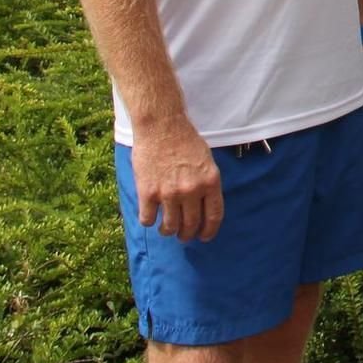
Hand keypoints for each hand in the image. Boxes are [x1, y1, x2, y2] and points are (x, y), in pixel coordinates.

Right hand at [132, 119, 223, 242]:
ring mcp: (169, 193)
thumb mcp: (206, 160)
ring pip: (169, 227)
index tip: (204, 237)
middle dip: (187, 235)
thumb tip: (203, 205)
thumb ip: (206, 183)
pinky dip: (149, 221)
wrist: (162, 125)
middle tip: (183, 235)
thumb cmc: (185, 140)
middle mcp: (191, 190)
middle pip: (191, 225)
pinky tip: (150, 215)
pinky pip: (148, 219)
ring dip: (168, 231)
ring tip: (166, 229)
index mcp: (210, 182)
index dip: (209, 231)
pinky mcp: (148, 192)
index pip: (213, 216)